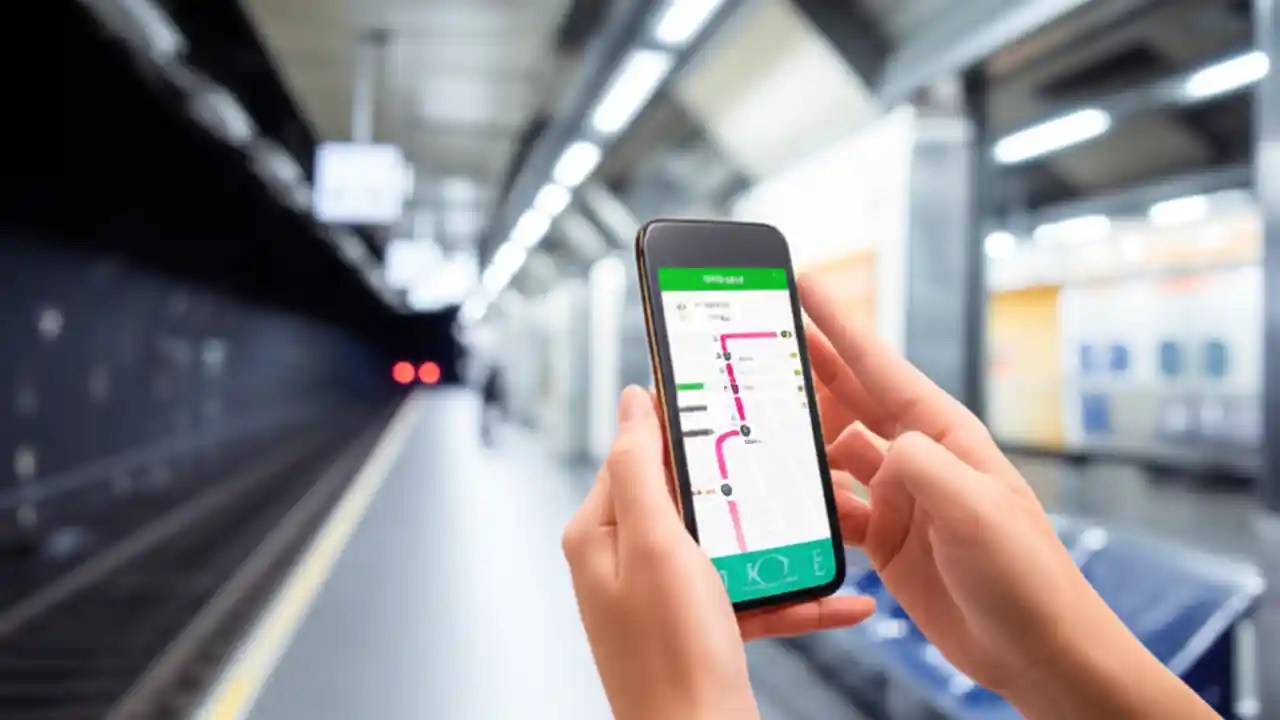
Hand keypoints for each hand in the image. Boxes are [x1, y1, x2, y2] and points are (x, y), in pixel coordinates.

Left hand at [562, 387, 872, 718]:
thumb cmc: (671, 655)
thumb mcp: (655, 544)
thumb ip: (640, 467)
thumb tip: (630, 402)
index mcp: (601, 534)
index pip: (636, 453)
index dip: (679, 424)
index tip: (724, 395)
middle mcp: (627, 561)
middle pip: (689, 497)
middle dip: (741, 484)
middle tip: (786, 458)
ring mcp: (665, 597)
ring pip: (728, 545)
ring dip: (780, 542)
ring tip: (828, 529)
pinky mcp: (701, 628)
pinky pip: (752, 595)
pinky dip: (794, 596)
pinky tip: (842, 597)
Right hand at [799, 275, 1217, 719]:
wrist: (1038, 652)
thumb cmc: (1026, 576)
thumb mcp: (977, 511)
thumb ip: (923, 466)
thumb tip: (875, 443)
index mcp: (945, 435)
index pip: (880, 366)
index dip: (839, 324)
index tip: (805, 284)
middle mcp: (918, 458)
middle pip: (849, 400)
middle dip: (808, 368)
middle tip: (760, 340)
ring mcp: (899, 498)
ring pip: (834, 453)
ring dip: (800, 437)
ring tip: (756, 418)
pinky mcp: (885, 539)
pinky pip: (833, 508)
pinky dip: (807, 500)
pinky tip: (781, 493)